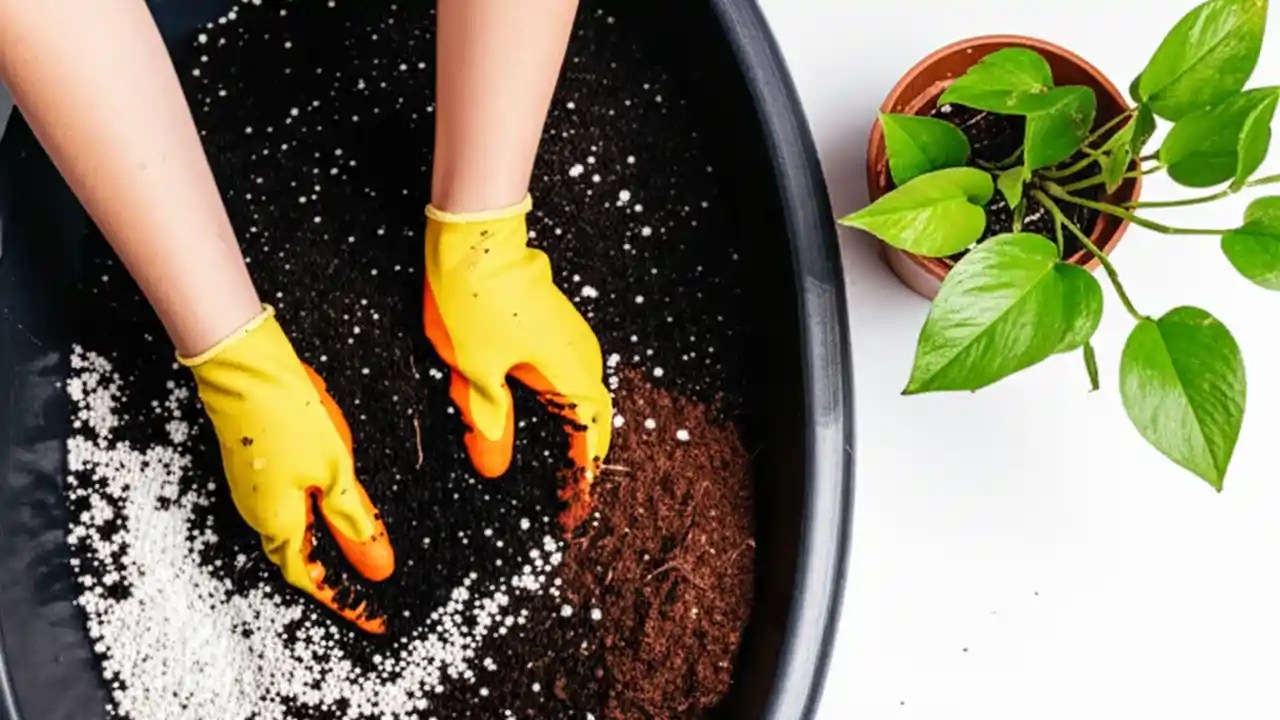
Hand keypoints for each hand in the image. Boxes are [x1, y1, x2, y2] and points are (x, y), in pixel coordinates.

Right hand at [180, 305, 394, 632]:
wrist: (244, 366)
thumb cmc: (288, 415)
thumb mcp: (336, 473)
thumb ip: (355, 523)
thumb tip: (376, 568)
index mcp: (278, 523)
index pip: (314, 580)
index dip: (345, 603)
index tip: (376, 619)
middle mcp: (259, 515)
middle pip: (301, 562)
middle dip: (336, 581)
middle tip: (373, 593)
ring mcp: (254, 491)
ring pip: (295, 534)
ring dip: (327, 549)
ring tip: (362, 556)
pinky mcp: (257, 468)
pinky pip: (290, 508)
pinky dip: (318, 519)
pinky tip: (338, 510)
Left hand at [422, 194, 611, 531]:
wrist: (473, 233)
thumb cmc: (475, 299)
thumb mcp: (474, 373)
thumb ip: (488, 421)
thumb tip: (493, 465)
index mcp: (569, 374)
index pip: (588, 438)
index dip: (582, 476)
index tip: (574, 508)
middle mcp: (580, 355)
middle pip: (589, 417)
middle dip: (578, 455)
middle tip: (562, 491)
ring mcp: (568, 335)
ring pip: (575, 393)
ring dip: (565, 426)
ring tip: (548, 459)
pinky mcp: (551, 322)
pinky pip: (560, 372)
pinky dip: (551, 400)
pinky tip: (528, 410)